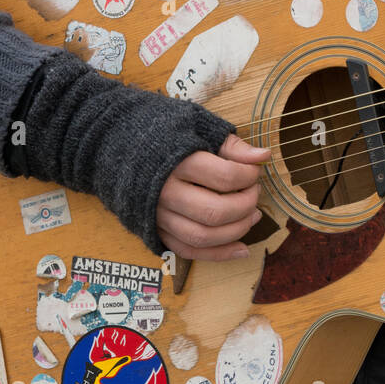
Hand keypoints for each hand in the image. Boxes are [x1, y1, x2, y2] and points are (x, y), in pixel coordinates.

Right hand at [155, 132, 270, 260]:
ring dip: (236, 232)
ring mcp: (158, 215)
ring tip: (253, 216)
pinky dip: (218, 255)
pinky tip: (242, 249)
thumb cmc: (165, 135)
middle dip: (245, 205)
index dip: (249, 176)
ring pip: (202, 236)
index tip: (254, 170)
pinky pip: (188, 251)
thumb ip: (231, 145)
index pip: (224, 177)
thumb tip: (264, 156)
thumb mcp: (197, 128)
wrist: (120, 147)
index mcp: (177, 162)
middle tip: (254, 193)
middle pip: (215, 212)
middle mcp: (165, 192)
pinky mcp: (155, 230)